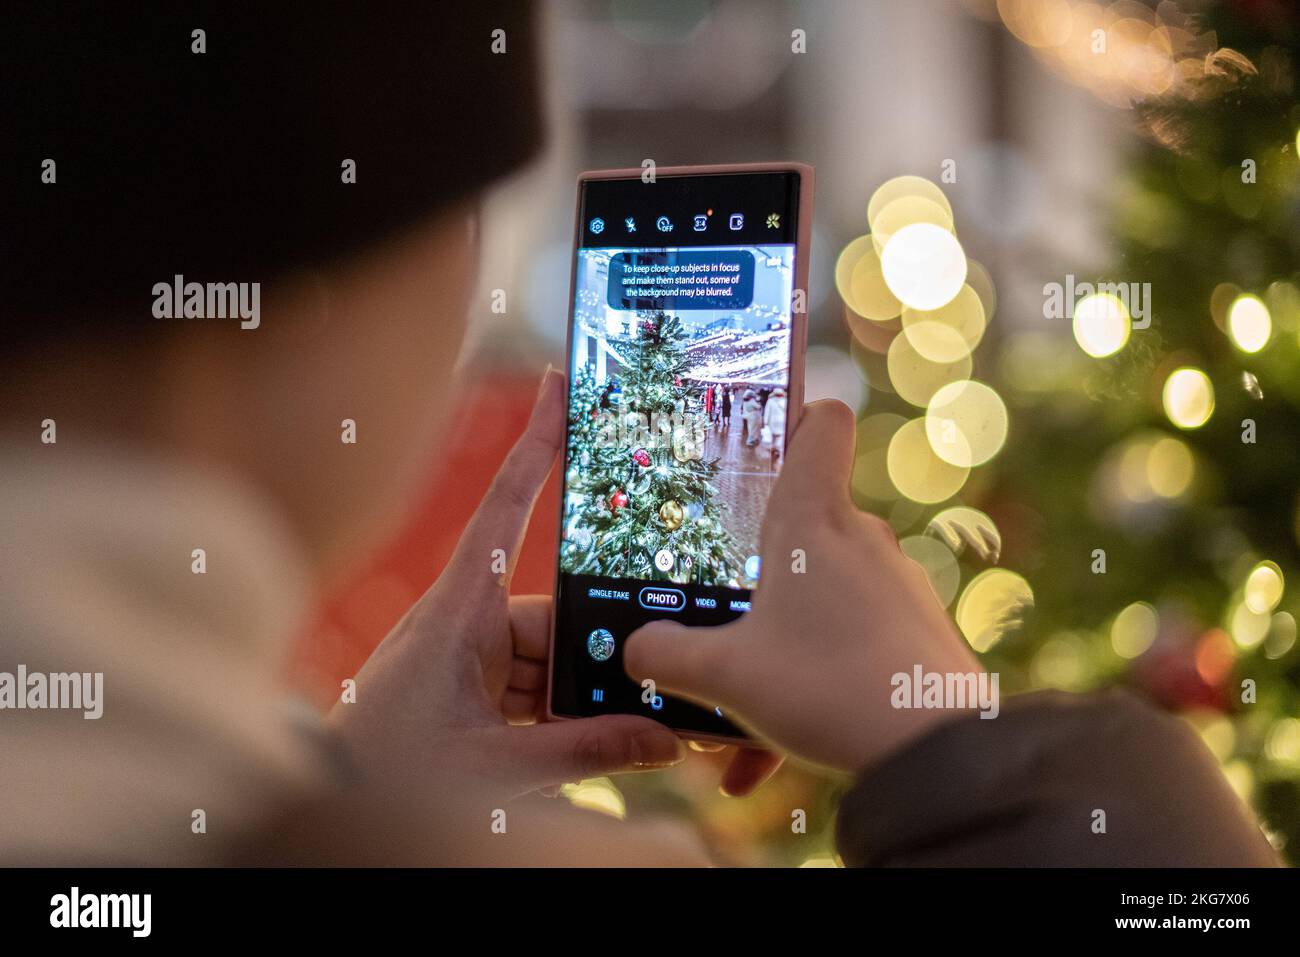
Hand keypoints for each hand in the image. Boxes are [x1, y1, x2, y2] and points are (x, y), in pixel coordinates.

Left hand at [327, 368, 685, 796]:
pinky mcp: (471, 692)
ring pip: (552, 661)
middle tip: (652, 689)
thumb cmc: (387, 773)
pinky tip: (600, 747)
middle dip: (601, 653)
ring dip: (584, 700)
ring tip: (634, 735)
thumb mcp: (493, 765)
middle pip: (557, 614)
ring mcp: (469, 658)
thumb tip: (663, 741)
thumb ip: (582, 751)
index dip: (536, 443)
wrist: (329, 805)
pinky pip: (534, 691)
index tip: (559, 385)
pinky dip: (563, 719)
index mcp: (459, 609)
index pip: (507, 506)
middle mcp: (468, 622)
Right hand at [624, 400, 983, 774]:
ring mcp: (895, 583)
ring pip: (821, 600)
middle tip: (719, 618)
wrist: (938, 753)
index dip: (794, 416)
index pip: (821, 423)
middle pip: (804, 526)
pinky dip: (813, 683)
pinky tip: (774, 754)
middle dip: (757, 574)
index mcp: (813, 522)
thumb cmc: (829, 690)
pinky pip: (850, 643)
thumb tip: (637, 649)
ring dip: (778, 648)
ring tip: (740, 720)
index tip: (763, 441)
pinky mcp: (917, 629)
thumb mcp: (724, 676)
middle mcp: (861, 539)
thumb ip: (666, 656)